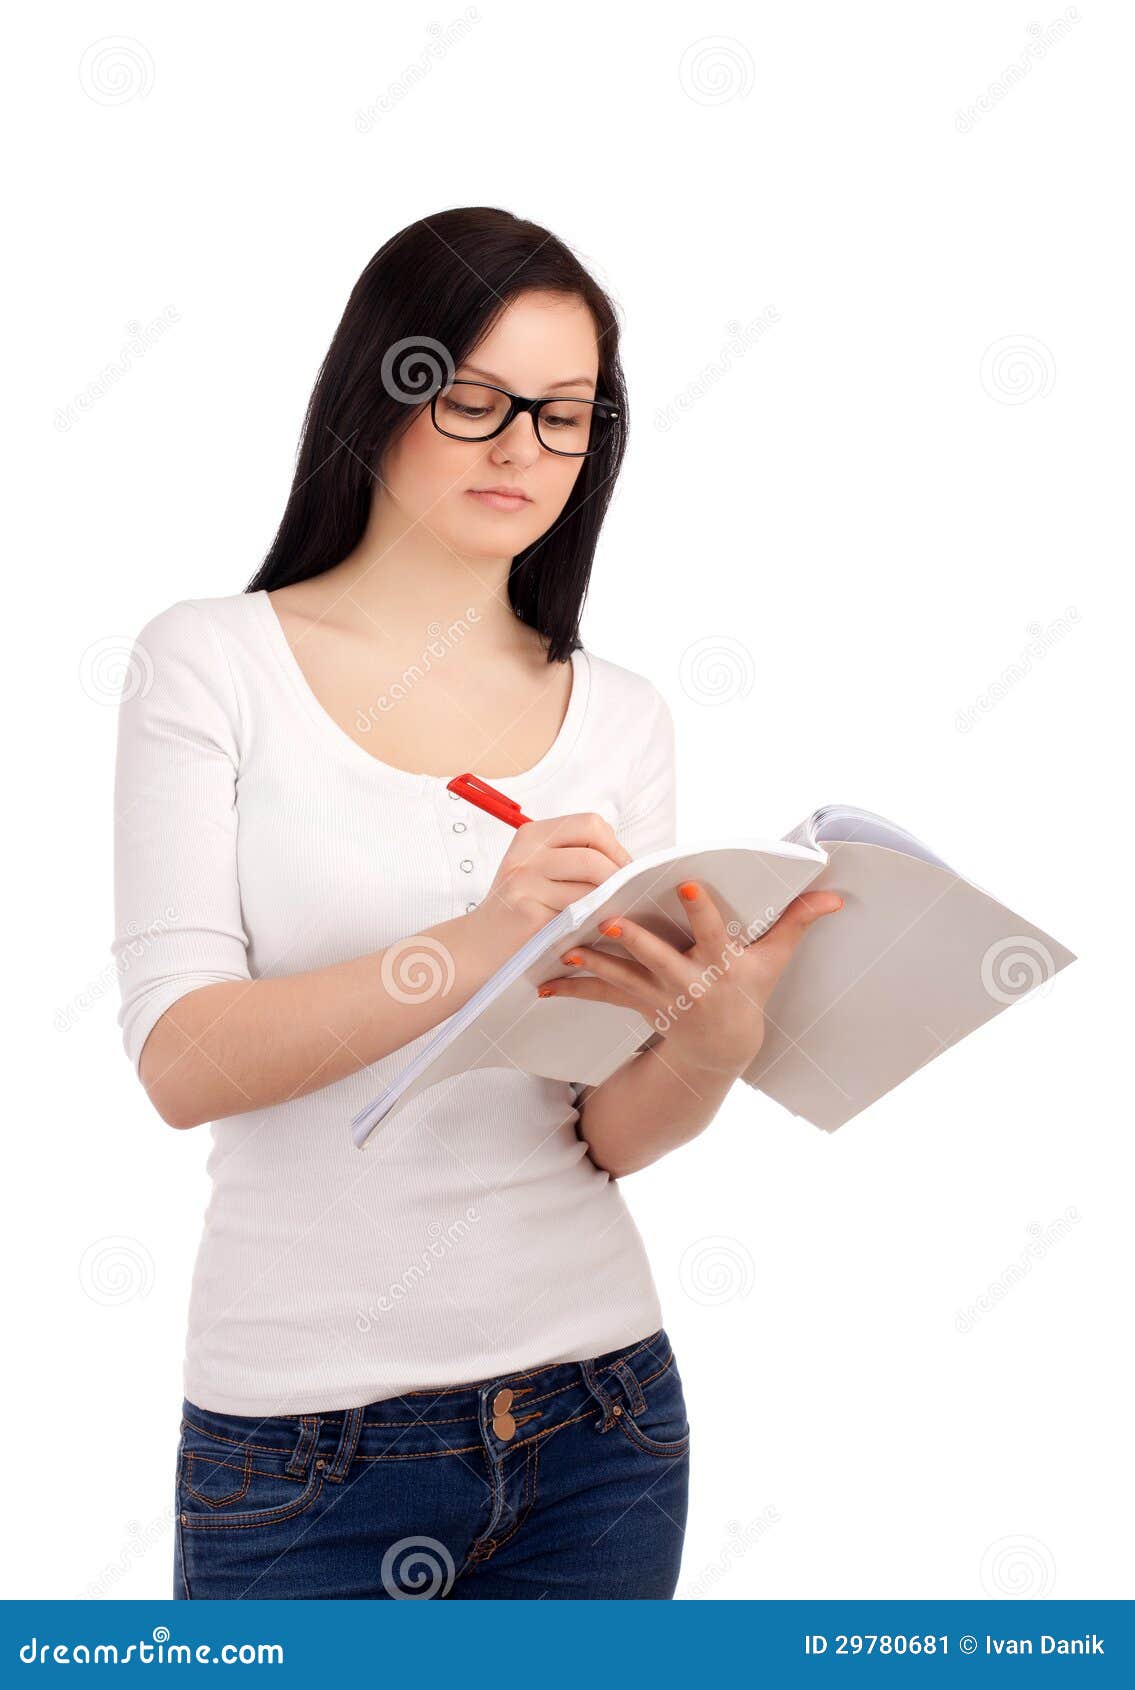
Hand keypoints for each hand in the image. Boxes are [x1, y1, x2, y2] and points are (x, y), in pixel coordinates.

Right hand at [474, 811, 632, 946]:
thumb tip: (625, 862)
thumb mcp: (539, 870)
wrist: (480, 944)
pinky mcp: (530, 913)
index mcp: (533, 835)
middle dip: (618, 875)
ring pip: (590, 884)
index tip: (622, 870)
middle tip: (626, 893)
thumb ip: (574, 857)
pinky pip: (579, 912)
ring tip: (612, 910)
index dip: (615, 847)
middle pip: (593, 854)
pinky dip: (595, 919)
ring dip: (610, 900)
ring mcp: (525, 882)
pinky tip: (595, 926)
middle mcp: (527, 854)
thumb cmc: (520, 908)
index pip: (590, 825)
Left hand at [536, 880, 844, 1078]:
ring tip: (565, 952)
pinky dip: (572, 990)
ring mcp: (659, 997)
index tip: (686, 885)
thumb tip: (835, 893)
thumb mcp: (772, 962)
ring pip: (622, 978)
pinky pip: (600, 996)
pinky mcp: (636, 1004)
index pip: (712, 932)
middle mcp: (688, 983)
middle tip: (611, 921)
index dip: (701, 911)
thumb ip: (796, 922)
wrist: (720, 1049)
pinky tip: (542, 984)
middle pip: (660, 960)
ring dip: (592, 966)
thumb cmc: (748, 992)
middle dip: (636, 943)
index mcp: (721, 965)